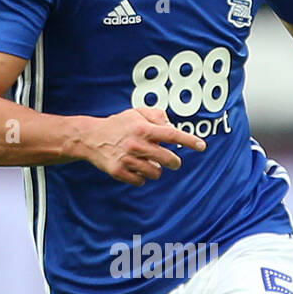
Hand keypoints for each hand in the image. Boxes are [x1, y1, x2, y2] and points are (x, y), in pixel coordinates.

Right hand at [79, 106, 205, 185]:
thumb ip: (157, 116)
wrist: (90, 138)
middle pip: (168, 159)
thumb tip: (172, 127)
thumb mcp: (136, 113)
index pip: (172, 134)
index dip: (188, 141)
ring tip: (149, 163)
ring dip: (156, 170)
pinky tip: (135, 169)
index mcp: (143, 128)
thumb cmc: (119, 124)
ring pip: (156, 173)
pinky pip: (141, 181)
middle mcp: (136, 144)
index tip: (202, 146)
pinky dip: (141, 177)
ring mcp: (127, 159)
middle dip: (174, 162)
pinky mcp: (119, 172)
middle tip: (173, 161)